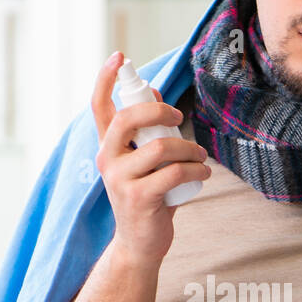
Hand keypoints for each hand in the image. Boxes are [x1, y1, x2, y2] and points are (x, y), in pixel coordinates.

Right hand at [91, 51, 211, 265]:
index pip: (98, 106)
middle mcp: (107, 160)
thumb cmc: (149, 197)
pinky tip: (202, 175)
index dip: (105, 79)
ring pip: (159, 147)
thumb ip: (147, 132)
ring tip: (199, 158)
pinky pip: (174, 173)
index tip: (119, 58)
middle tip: (179, 117)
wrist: (141, 244)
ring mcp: (119, 180)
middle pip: (128, 119)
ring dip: (188, 149)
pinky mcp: (138, 198)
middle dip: (159, 110)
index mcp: (108, 147)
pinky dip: (195, 171)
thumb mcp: (144, 162)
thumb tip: (157, 93)